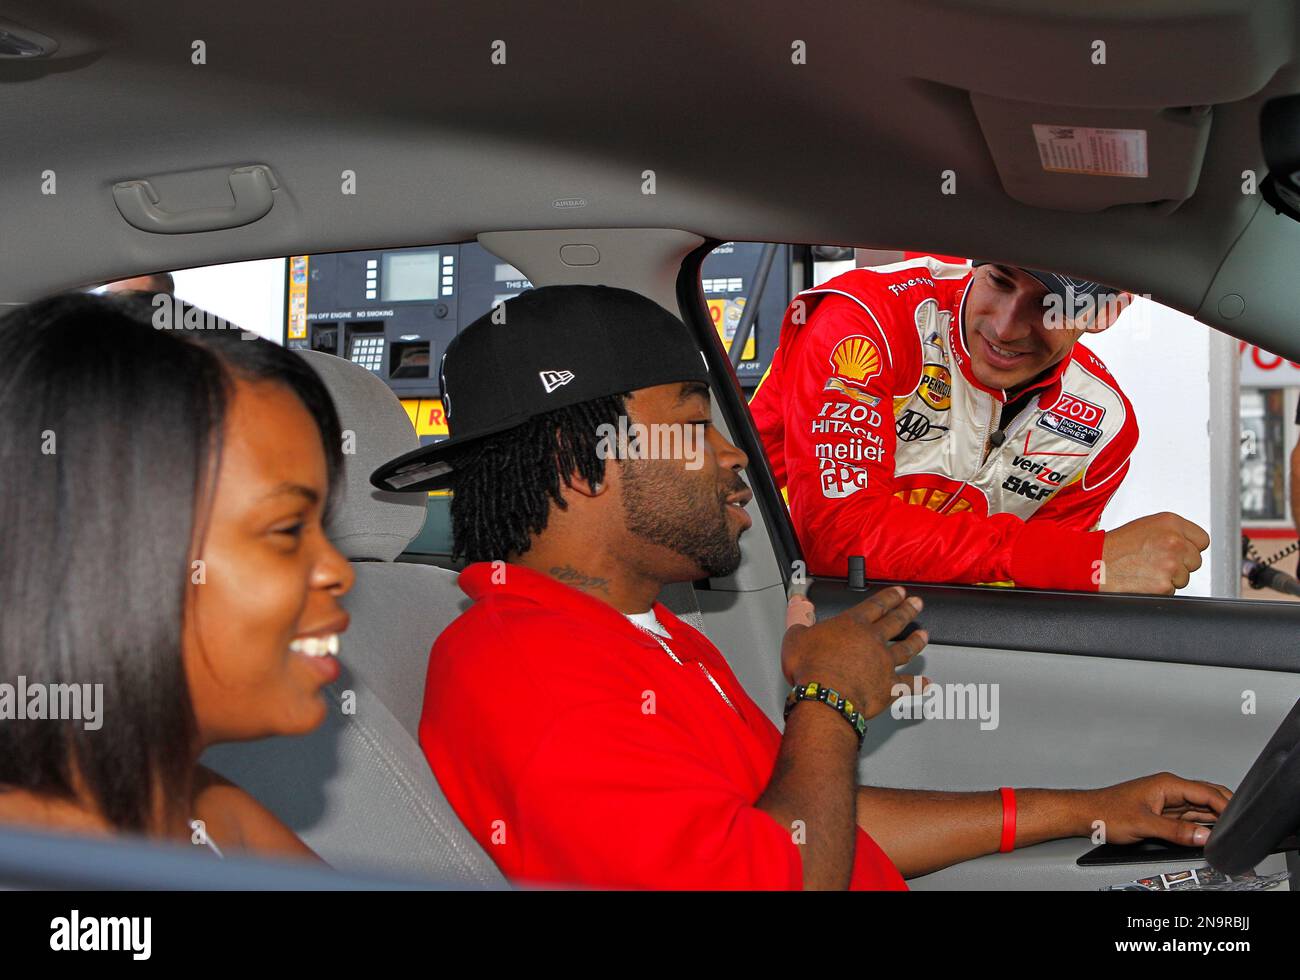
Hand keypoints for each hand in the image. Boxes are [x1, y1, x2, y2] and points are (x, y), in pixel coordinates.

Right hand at [779, 586, 929, 720]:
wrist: (826, 697)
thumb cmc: (810, 669)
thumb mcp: (795, 637)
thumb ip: (799, 618)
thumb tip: (798, 603)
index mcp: (852, 625)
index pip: (875, 605)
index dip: (888, 597)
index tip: (898, 592)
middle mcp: (873, 641)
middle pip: (896, 621)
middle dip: (908, 610)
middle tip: (917, 604)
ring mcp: (884, 664)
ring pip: (906, 649)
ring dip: (916, 642)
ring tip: (924, 636)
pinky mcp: (889, 687)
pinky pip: (908, 685)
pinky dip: (918, 684)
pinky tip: (925, 683)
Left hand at [1078, 772, 1232, 846]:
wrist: (1087, 814)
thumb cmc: (1106, 812)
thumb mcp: (1144, 824)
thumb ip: (1176, 832)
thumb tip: (1203, 836)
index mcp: (1168, 784)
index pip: (1208, 792)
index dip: (1227, 806)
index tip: (1240, 821)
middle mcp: (1170, 789)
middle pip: (1208, 797)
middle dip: (1225, 810)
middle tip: (1239, 827)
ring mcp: (1168, 801)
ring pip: (1201, 808)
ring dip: (1213, 819)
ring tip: (1226, 832)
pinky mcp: (1164, 812)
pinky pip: (1190, 817)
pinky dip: (1201, 825)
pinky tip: (1207, 833)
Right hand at [1099, 512, 1208, 594]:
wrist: (1092, 562)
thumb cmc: (1114, 546)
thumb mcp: (1145, 526)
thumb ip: (1171, 532)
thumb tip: (1189, 545)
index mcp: (1170, 522)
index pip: (1201, 540)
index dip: (1189, 548)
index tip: (1177, 552)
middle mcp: (1174, 540)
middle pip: (1195, 561)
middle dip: (1179, 565)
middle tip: (1155, 562)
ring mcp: (1170, 563)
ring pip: (1184, 578)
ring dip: (1169, 578)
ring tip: (1145, 570)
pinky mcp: (1164, 584)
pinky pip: (1172, 591)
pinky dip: (1158, 589)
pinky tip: (1142, 580)